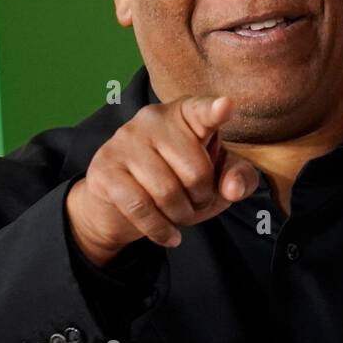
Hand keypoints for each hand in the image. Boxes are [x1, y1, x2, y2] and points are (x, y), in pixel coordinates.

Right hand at [65, 96, 257, 265]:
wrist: (120, 202)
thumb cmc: (178, 181)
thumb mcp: (217, 178)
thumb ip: (238, 177)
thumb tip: (232, 189)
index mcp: (185, 113)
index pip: (202, 110)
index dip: (215, 111)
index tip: (226, 106)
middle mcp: (152, 119)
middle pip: (196, 171)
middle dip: (202, 199)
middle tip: (197, 202)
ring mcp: (124, 141)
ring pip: (167, 192)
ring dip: (182, 216)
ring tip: (181, 215)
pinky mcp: (104, 169)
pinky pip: (140, 207)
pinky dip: (160, 229)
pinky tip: (170, 236)